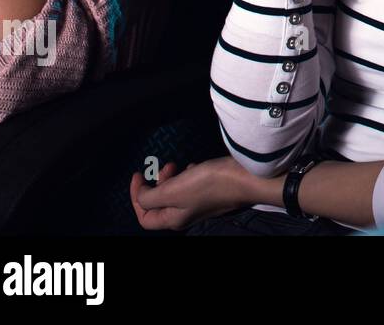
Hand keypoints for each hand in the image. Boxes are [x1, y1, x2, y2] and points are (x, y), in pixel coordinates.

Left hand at [129, 156, 255, 231]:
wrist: (247, 178)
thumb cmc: (208, 184)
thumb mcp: (173, 190)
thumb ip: (150, 196)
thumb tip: (142, 195)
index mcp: (173, 219)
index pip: (144, 217)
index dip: (136, 197)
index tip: (139, 174)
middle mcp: (185, 215)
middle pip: (159, 204)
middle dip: (155, 185)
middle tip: (164, 167)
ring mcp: (200, 204)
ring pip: (175, 194)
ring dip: (170, 179)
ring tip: (176, 164)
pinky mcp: (211, 192)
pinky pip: (190, 186)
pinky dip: (186, 175)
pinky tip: (193, 165)